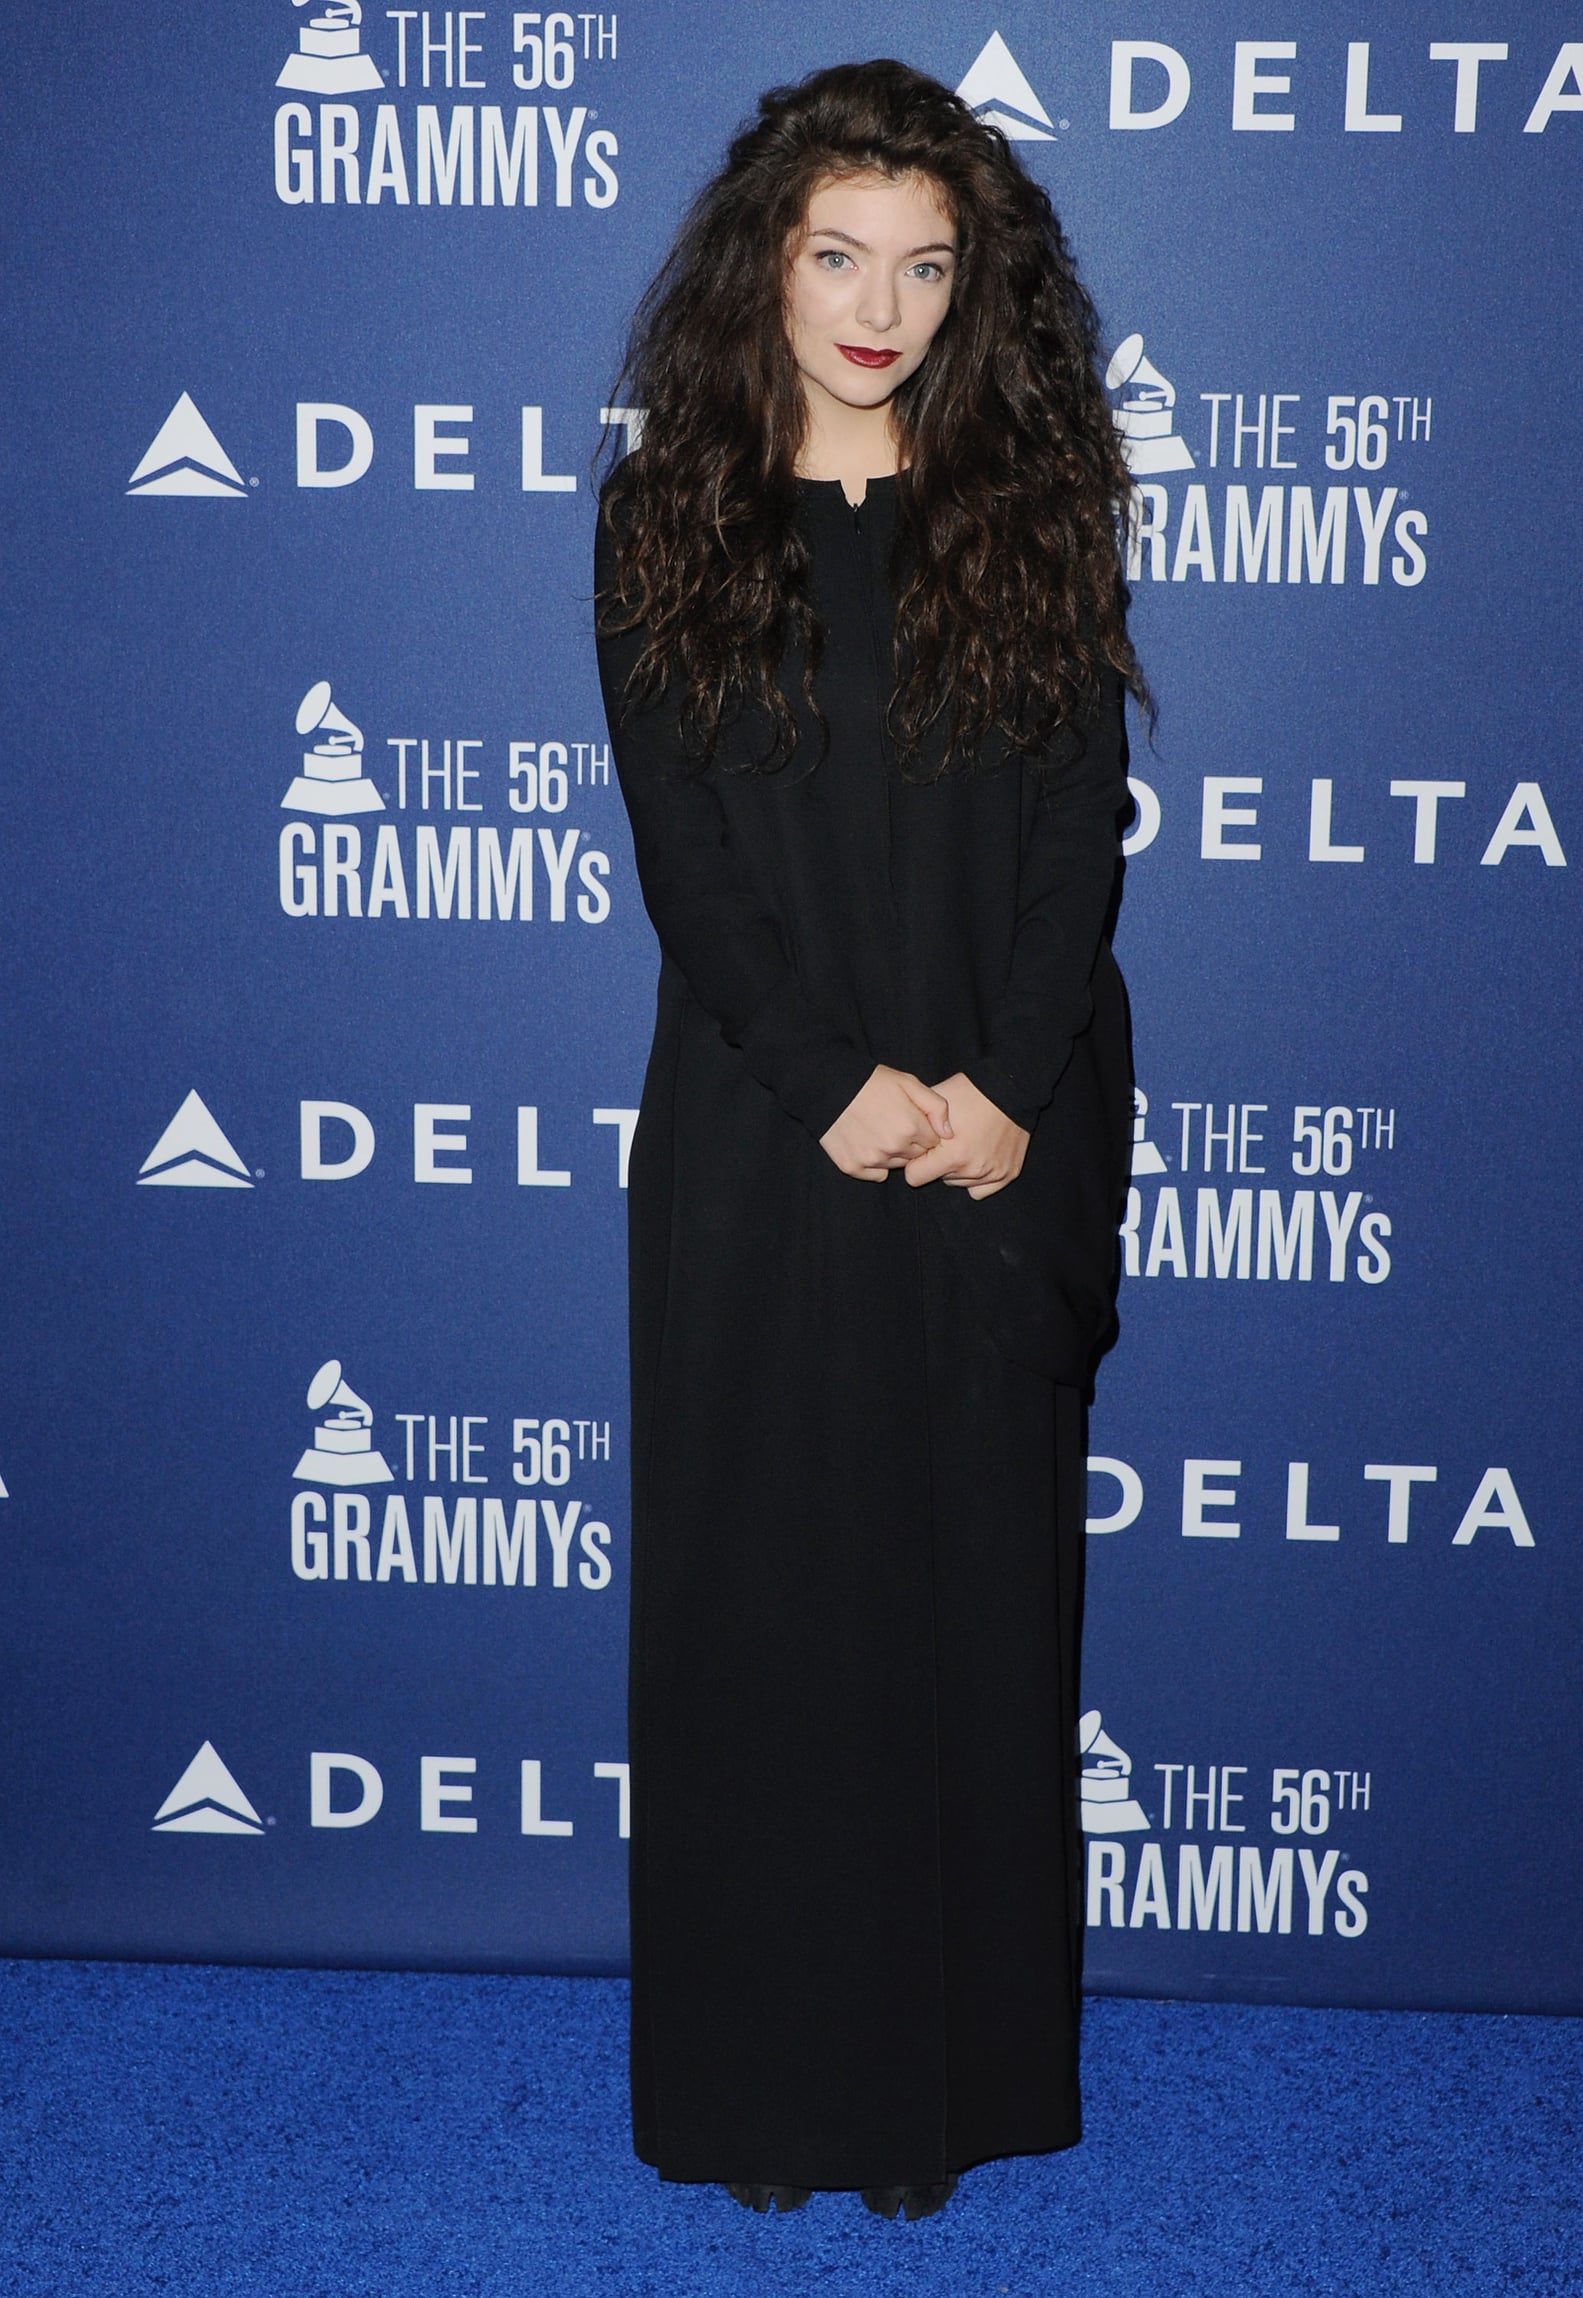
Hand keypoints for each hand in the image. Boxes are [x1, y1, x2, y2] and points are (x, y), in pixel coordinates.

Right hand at [820, 1064, 952, 1181]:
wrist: (830, 1086)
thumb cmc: (873, 1082)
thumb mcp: (909, 1083)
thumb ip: (937, 1107)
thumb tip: (948, 1133)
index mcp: (911, 1127)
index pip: (933, 1142)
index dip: (924, 1130)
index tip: (911, 1118)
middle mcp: (893, 1148)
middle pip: (916, 1156)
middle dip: (910, 1143)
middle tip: (893, 1123)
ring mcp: (872, 1159)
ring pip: (897, 1165)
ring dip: (893, 1153)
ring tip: (879, 1130)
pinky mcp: (853, 1167)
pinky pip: (876, 1175)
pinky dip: (875, 1164)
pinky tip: (866, 1142)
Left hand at [904, 1072, 1028, 1198]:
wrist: (1011, 1089)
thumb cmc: (971, 1092)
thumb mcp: (936, 1102)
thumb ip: (915, 1123)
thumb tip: (900, 1138)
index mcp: (952, 1155)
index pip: (914, 1177)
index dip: (914, 1162)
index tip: (922, 1150)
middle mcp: (971, 1169)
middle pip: (937, 1179)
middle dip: (937, 1164)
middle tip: (948, 1142)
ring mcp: (991, 1174)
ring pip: (958, 1183)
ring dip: (957, 1169)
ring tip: (965, 1144)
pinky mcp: (1006, 1174)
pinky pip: (979, 1190)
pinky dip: (975, 1178)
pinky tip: (976, 1158)